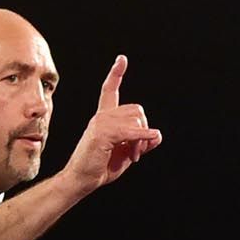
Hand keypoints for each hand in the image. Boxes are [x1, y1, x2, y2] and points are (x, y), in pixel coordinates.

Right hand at [60, 55, 161, 193]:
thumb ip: (140, 143)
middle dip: (144, 131)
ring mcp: (100, 123)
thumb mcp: (125, 153)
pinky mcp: (102, 134)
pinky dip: (143, 137)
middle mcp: (102, 116)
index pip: (110, 90)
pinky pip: (131, 131)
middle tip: (136, 153)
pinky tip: (151, 139)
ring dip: (141, 141)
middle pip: (137, 111)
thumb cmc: (101, 167)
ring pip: (137, 122)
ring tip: (131, 156)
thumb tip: (157, 135)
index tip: (121, 59)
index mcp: (104, 118)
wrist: (82, 180)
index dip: (116, 74)